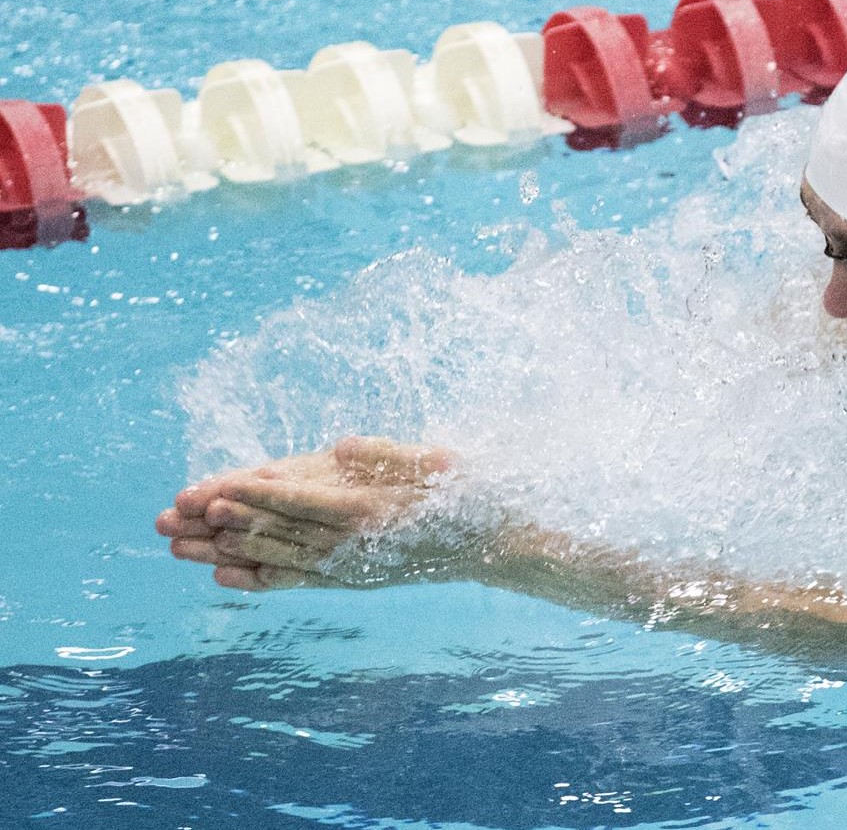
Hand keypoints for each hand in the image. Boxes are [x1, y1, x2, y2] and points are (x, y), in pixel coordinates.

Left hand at [156, 437, 456, 591]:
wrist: (497, 546)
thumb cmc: (469, 496)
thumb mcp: (440, 464)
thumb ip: (390, 454)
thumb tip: (344, 447)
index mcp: (368, 511)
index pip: (299, 501)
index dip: (254, 495)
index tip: (212, 491)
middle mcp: (351, 545)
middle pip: (275, 532)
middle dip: (219, 523)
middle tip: (169, 519)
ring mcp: (349, 567)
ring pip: (275, 558)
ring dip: (223, 552)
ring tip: (178, 548)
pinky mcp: (351, 579)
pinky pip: (295, 580)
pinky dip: (257, 580)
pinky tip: (225, 579)